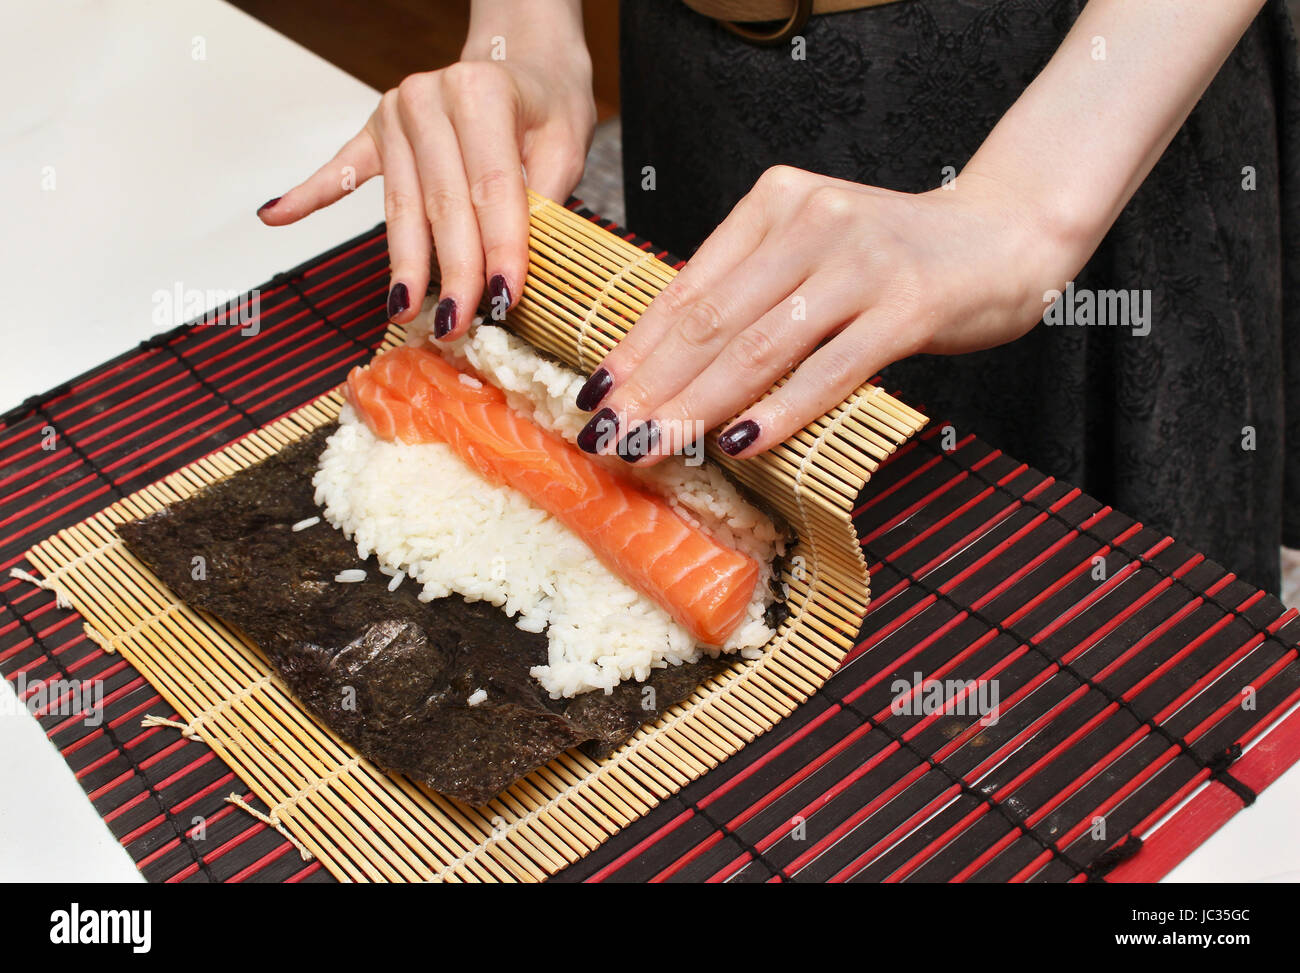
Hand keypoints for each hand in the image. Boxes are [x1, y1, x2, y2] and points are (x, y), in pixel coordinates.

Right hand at [257, 25, 594, 335]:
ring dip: (404, 263)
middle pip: (441, 202)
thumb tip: (515, 270)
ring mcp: (398, 113)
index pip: (490, 188)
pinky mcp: (376, 130)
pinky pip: (342, 169)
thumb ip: (542, 203)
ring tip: (403, 310)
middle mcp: (431, 97)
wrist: (521, 61)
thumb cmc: (544, 108)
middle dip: (451, 271)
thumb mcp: (565, 147)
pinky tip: (276, 215)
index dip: (499, 249)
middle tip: (455, 324)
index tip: (502, 298)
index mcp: (482, 93)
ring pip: (402, 204)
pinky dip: (309, 194)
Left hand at [573, 165, 1086, 462]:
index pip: (688, 286)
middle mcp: (811, 221)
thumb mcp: (811, 253)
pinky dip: (780, 411)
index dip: (637, 347)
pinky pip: (830, 369)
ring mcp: (860, 262)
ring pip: (759, 347)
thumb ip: (751, 291)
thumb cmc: (895, 257)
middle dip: (653, 387)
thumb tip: (670, 364)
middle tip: (608, 436)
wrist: (1004, 235)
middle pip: (712, 320)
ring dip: (698, 406)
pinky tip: (739, 444)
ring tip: (653, 447)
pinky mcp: (908, 305)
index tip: (596, 396)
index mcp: (775, 203)